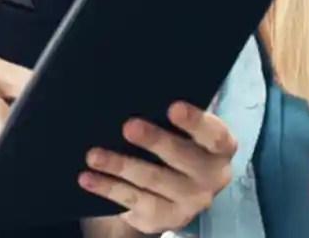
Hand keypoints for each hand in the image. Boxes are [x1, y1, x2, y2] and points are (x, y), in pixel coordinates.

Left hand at [80, 102, 235, 233]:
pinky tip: (88, 178)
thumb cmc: (173, 146)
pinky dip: (108, 188)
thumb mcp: (180, 131)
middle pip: (183, 158)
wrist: (169, 194)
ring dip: (120, 165)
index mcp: (220, 149)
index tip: (173, 107)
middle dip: (155, 141)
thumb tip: (134, 91)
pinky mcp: (165, 218)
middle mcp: (211, 177)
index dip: (195, 121)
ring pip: (153, 180)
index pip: (215, 135)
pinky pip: (134, 201)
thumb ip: (169, 116)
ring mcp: (189, 202)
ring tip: (94, 155)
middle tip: (128, 126)